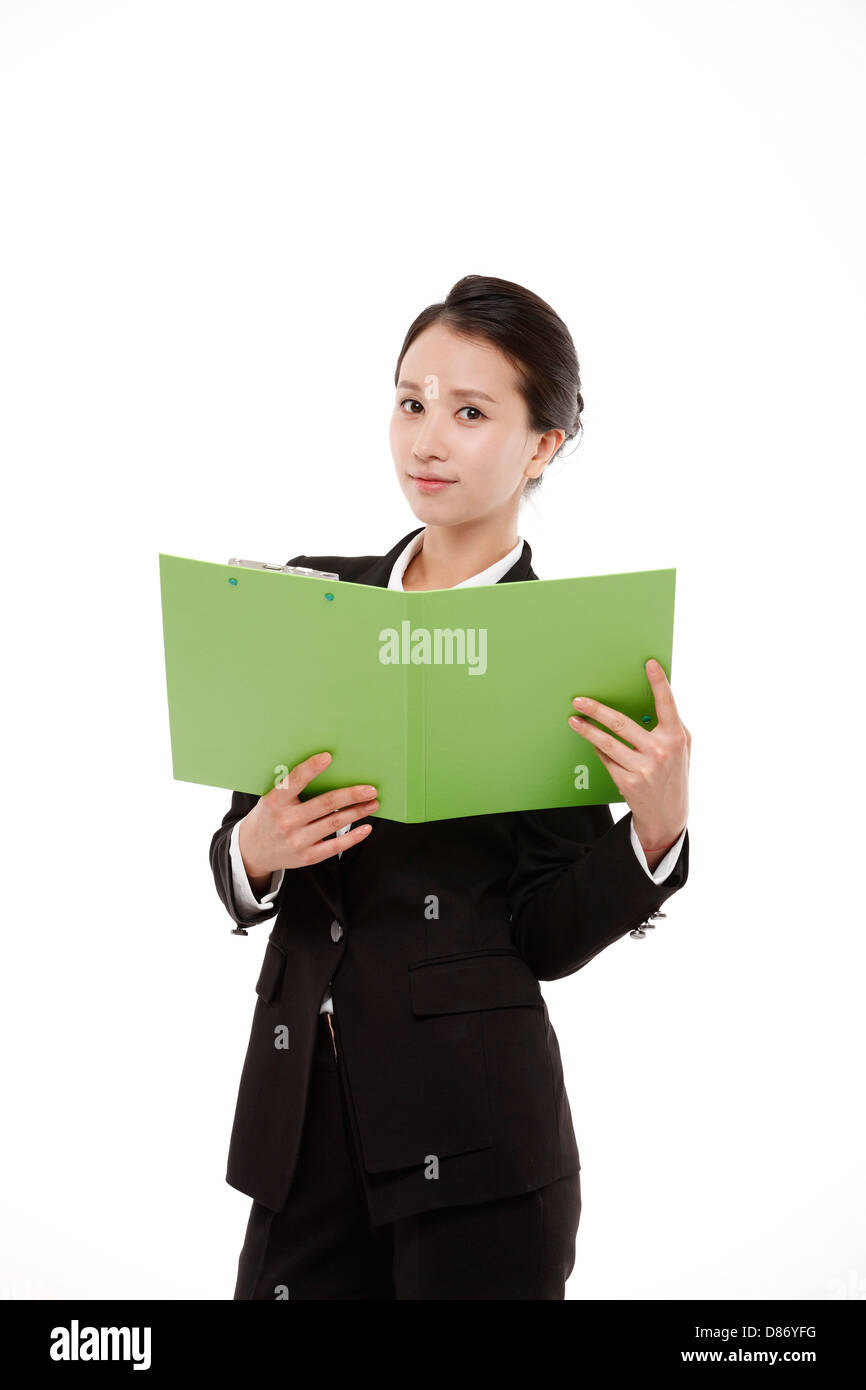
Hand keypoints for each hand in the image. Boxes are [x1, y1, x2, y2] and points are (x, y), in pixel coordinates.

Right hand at [238, 751, 378, 876]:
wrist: (252, 850)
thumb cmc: (269, 816)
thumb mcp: (272, 799)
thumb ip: (293, 788)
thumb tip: (328, 769)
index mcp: (275, 801)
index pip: (295, 781)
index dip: (311, 768)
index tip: (328, 756)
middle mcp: (286, 821)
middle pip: (326, 803)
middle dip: (351, 795)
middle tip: (371, 789)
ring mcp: (297, 840)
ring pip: (335, 823)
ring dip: (358, 812)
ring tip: (373, 803)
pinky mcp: (307, 856)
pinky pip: (335, 846)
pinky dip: (353, 837)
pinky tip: (366, 828)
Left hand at [568, 658, 689, 854]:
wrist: (668, 815)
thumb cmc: (672, 772)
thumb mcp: (680, 748)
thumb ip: (668, 725)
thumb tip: (648, 698)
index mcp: (676, 737)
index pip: (667, 704)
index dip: (659, 682)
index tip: (649, 664)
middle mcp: (661, 751)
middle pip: (621, 723)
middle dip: (596, 710)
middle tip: (579, 700)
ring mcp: (644, 768)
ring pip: (606, 743)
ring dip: (587, 730)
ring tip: (574, 720)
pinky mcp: (629, 783)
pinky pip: (606, 760)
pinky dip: (599, 751)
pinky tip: (594, 745)